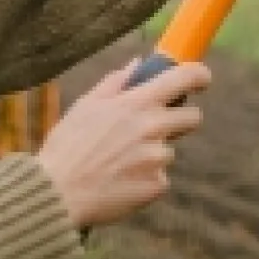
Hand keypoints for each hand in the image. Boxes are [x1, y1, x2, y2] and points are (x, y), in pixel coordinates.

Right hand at [36, 58, 209, 230]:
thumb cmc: (67, 146)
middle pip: (193, 118)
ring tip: (119, 163)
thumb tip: (138, 63)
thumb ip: (117, 82)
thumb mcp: (87, 105)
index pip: (185, 78)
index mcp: (138, 102)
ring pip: (169, 151)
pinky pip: (160, 179)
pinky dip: (145, 180)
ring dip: (153, 155)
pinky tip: (120, 182)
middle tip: (155, 129)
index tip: (202, 79)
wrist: (56, 194)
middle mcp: (153, 127)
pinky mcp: (156, 186)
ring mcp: (157, 159)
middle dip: (180, 120)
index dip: (200, 75)